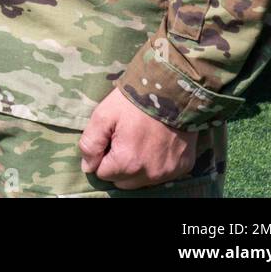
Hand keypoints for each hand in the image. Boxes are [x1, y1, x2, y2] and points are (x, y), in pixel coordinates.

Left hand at [78, 87, 198, 189]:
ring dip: (136, 167)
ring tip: (139, 141)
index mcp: (128, 162)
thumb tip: (88, 167)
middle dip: (118, 165)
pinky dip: (155, 164)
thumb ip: (91, 143)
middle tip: (123, 140)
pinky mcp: (183, 167)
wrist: (172, 90)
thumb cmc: (133, 101)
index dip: (102, 156)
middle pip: (122, 181)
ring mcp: (169, 172)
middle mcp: (150, 174)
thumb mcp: (103, 115)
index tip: (110, 138)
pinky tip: (155, 144)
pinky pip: (162, 175)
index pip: (103, 174)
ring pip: (142, 181)